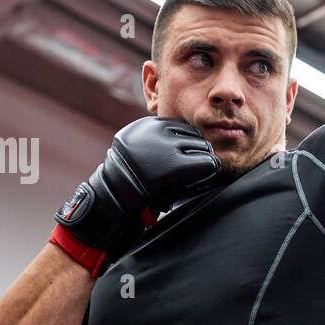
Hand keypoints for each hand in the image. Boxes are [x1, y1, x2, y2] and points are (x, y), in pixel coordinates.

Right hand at [50, 116, 220, 276]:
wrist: (115, 198)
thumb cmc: (130, 181)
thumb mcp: (140, 151)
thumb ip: (159, 142)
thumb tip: (191, 138)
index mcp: (145, 125)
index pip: (180, 126)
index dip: (188, 141)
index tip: (190, 154)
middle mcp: (154, 131)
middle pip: (193, 134)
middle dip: (199, 148)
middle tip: (202, 162)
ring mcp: (164, 146)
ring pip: (201, 146)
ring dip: (204, 157)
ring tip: (203, 169)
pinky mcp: (174, 164)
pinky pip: (204, 162)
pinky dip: (209, 167)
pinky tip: (209, 172)